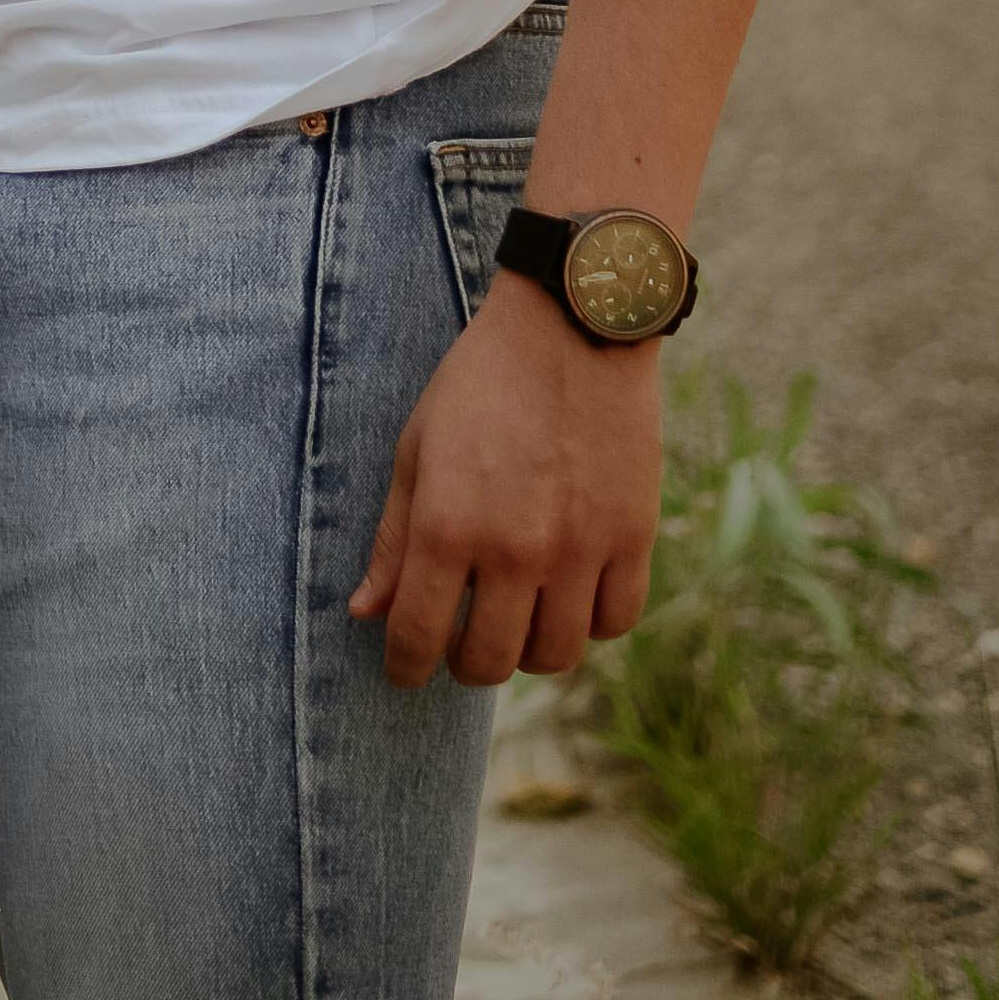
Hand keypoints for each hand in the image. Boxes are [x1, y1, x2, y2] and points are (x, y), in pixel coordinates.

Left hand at [349, 283, 661, 688]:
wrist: (572, 328)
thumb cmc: (481, 382)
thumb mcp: (418, 447)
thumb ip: (393, 537)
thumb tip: (365, 613)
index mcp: (448, 526)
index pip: (419, 637)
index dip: (405, 667)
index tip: (404, 671)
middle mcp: (515, 551)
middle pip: (491, 662)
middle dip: (466, 664)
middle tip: (462, 642)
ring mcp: (579, 549)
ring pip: (556, 655)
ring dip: (529, 650)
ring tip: (517, 617)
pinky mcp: (633, 537)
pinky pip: (616, 622)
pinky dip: (591, 623)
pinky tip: (571, 595)